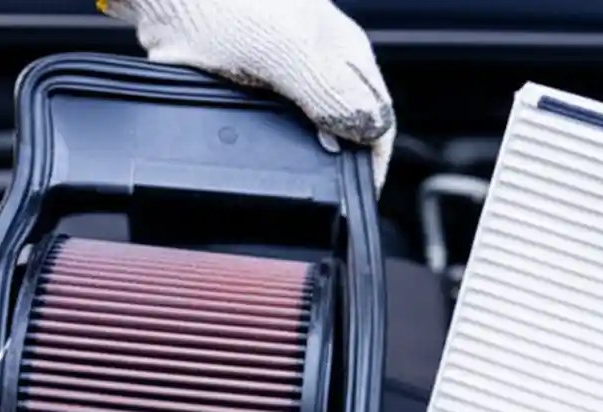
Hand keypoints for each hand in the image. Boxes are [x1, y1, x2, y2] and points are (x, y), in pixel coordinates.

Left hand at [102, 0, 395, 189]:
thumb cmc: (223, 1)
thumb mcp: (287, 51)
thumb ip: (331, 92)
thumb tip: (370, 131)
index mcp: (346, 54)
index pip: (379, 120)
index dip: (371, 164)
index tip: (354, 201)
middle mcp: (319, 65)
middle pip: (342, 131)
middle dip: (331, 165)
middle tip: (314, 197)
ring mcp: (280, 74)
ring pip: (300, 133)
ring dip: (288, 156)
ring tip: (277, 179)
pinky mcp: (242, 83)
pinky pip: (258, 126)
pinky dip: (251, 143)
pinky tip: (238, 149)